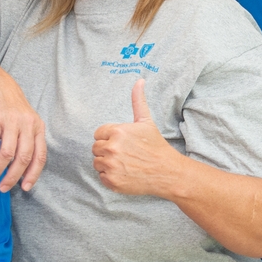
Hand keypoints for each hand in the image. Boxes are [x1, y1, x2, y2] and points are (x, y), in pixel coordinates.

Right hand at [0, 60, 46, 191]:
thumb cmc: (11, 107)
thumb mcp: (26, 121)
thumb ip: (28, 141)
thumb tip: (24, 170)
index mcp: (38, 127)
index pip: (40, 156)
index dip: (33, 175)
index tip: (24, 188)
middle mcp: (27, 124)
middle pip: (23, 158)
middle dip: (12, 177)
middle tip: (2, 187)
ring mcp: (11, 120)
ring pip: (6, 154)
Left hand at [92, 79, 178, 195]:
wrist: (166, 172)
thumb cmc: (155, 146)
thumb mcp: (146, 122)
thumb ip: (138, 101)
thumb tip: (139, 80)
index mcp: (117, 131)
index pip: (98, 134)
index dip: (110, 138)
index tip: (123, 143)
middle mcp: (112, 148)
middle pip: (95, 148)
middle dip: (107, 150)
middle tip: (125, 154)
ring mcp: (111, 166)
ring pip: (97, 162)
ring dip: (107, 164)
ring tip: (125, 163)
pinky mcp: (112, 181)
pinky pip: (101, 176)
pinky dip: (110, 177)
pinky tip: (125, 173)